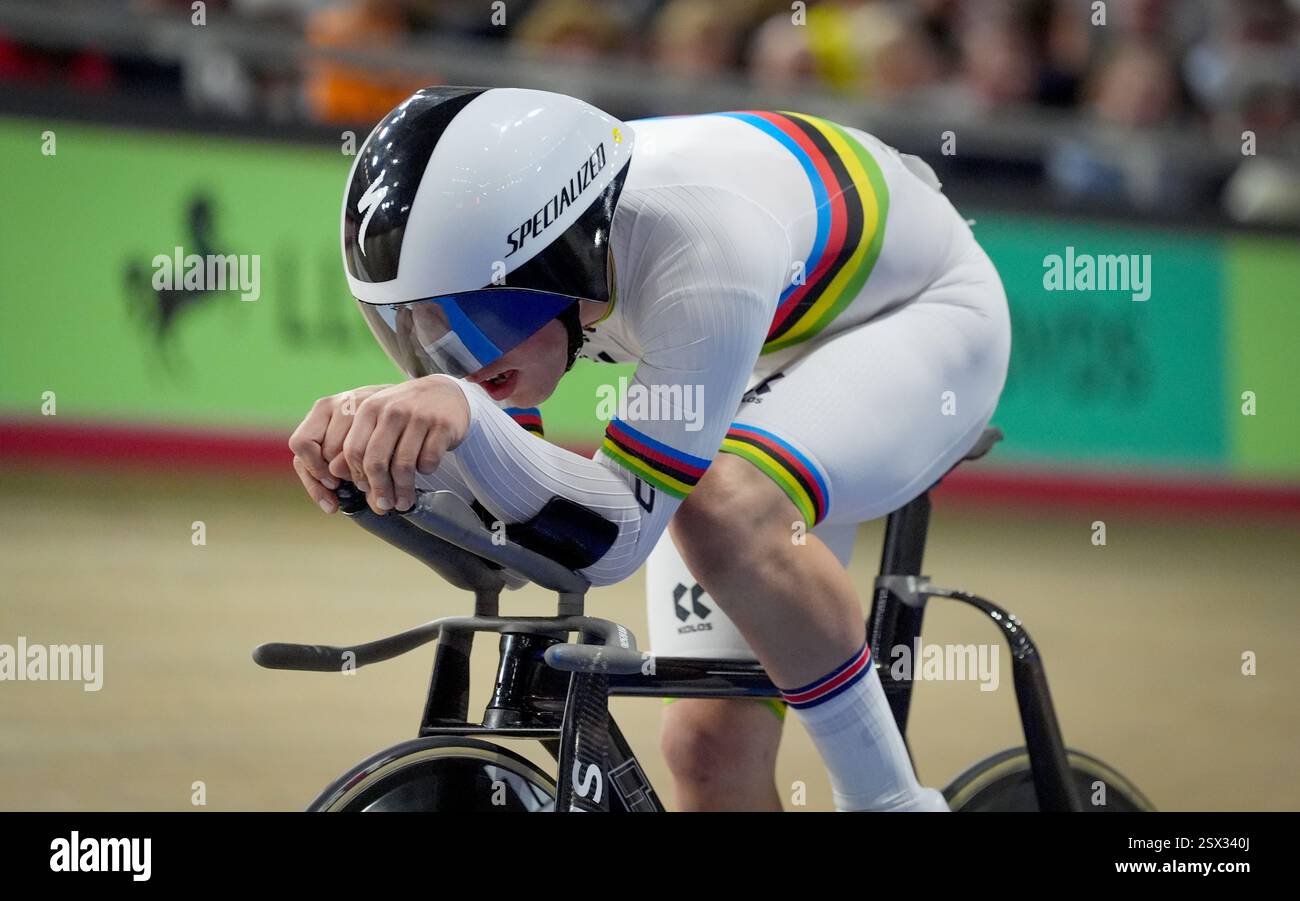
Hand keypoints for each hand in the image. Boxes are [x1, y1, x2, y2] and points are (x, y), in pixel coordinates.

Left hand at [291, 377, 469, 515]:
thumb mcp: (378, 422)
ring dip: (403, 490)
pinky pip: (428, 460)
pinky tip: (425, 469)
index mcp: (369, 408)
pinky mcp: (442, 424)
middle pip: (376, 462)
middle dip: (379, 490)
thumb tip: (335, 474)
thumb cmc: (405, 414)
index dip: (357, 477)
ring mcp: (419, 416)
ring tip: (404, 502)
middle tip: (385, 505)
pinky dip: (426, 470)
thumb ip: (357, 446)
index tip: (364, 491)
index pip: (353, 451)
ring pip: (403, 465)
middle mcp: (392, 410)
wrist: (445, 393)